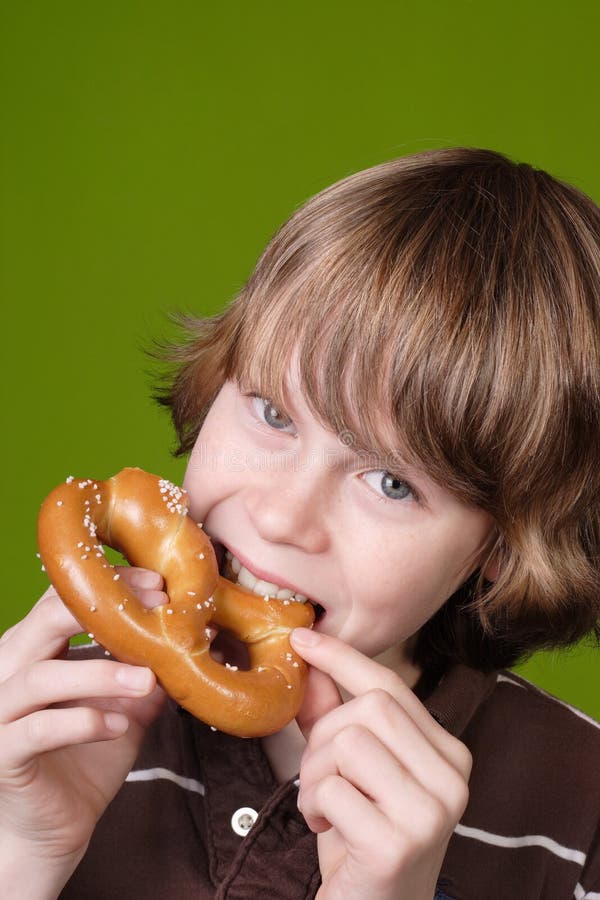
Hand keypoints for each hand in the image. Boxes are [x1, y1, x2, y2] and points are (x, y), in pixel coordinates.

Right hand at [0, 568, 167, 893]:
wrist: (50, 832)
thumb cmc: (83, 761)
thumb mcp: (125, 709)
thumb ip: (147, 675)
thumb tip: (194, 643)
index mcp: (35, 652)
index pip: (63, 599)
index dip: (108, 585)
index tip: (157, 585)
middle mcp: (9, 672)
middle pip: (43, 621)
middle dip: (99, 611)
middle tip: (153, 612)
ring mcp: (0, 714)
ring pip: (40, 677)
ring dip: (100, 673)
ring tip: (149, 679)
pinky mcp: (2, 754)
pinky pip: (37, 731)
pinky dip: (82, 722)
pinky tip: (119, 725)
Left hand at [290, 629, 471, 899]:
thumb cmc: (362, 837)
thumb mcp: (349, 769)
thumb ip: (331, 716)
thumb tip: (308, 662)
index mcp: (448, 754)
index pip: (391, 687)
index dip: (342, 658)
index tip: (302, 637)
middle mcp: (452, 779)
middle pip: (368, 709)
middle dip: (323, 737)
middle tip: (318, 778)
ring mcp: (430, 813)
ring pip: (348, 742)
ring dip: (315, 776)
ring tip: (324, 806)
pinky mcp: (398, 844)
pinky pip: (332, 788)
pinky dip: (313, 806)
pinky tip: (327, 830)